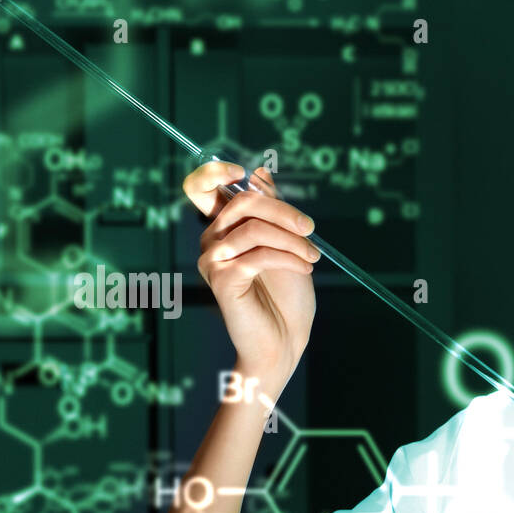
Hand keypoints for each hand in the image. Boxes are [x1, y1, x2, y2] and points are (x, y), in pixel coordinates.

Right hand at [182, 160, 318, 383]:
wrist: (284, 341)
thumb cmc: (286, 296)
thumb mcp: (286, 244)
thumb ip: (272, 210)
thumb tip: (260, 172)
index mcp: (223, 227)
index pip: (200, 187)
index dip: (214, 171)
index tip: (244, 172)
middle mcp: (212, 240)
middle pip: (242, 202)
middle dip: (284, 211)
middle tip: (311, 229)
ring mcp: (213, 260)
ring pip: (253, 229)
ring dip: (293, 240)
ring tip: (313, 257)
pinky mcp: (222, 280)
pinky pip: (258, 255)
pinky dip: (289, 259)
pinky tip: (306, 269)